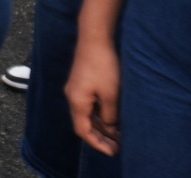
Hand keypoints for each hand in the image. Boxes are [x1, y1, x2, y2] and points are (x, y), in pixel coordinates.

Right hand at [66, 34, 121, 155]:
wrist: (94, 37)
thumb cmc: (103, 65)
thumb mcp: (111, 94)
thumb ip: (110, 115)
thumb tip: (110, 126)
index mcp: (77, 102)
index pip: (83, 131)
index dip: (97, 144)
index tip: (113, 152)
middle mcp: (72, 96)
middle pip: (84, 124)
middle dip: (100, 137)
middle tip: (118, 147)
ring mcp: (75, 88)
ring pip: (87, 114)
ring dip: (101, 125)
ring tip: (118, 134)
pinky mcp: (81, 81)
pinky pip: (88, 104)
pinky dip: (99, 113)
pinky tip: (112, 115)